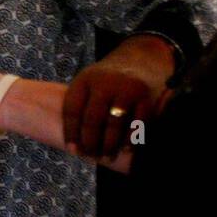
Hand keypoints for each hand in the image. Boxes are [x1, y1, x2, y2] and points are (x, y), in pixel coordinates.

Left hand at [63, 35, 172, 159]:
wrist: (140, 59)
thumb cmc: (107, 82)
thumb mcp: (88, 85)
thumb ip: (80, 108)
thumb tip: (72, 147)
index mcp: (85, 80)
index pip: (72, 110)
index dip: (71, 133)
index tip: (73, 150)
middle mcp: (104, 82)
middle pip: (92, 119)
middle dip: (90, 142)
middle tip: (90, 156)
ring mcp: (125, 88)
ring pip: (114, 124)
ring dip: (109, 145)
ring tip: (106, 157)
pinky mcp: (145, 96)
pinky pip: (136, 123)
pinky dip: (130, 139)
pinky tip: (125, 149)